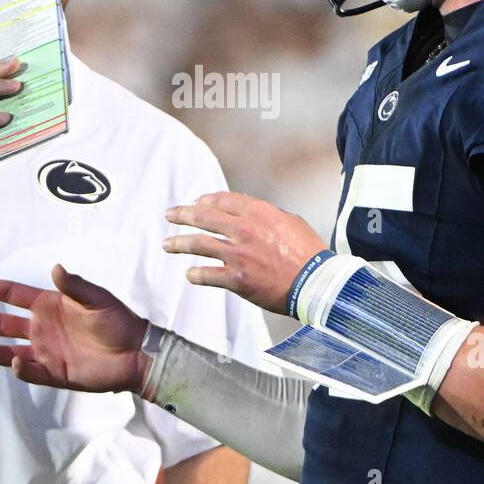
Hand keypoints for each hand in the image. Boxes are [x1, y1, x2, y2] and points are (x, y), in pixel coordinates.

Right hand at [0, 264, 148, 393]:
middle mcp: (41, 328)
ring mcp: (46, 352)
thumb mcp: (96, 299)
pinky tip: (16, 362)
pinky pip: (32, 372)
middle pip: (2, 323)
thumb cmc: (117, 320)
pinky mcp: (54, 373)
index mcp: (48, 306)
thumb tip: (55, 269)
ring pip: (9, 350)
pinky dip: (22, 369)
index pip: (13, 295)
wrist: (135, 353)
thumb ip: (75, 286)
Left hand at [163, 192, 326, 314]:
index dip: (205, 200)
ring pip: (198, 244)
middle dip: (182, 214)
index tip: (195, 203)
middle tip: (170, 215)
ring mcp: (238, 254)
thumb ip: (267, 216)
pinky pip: (207, 275)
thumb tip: (251, 213)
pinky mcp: (236, 279)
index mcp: (259, 212)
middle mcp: (244, 229)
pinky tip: (190, 274)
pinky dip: (195, 275)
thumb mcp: (291, 222)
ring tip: (168, 244)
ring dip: (179, 243)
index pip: (223, 200)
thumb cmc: (309, 253)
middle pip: (203, 217)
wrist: (316, 282)